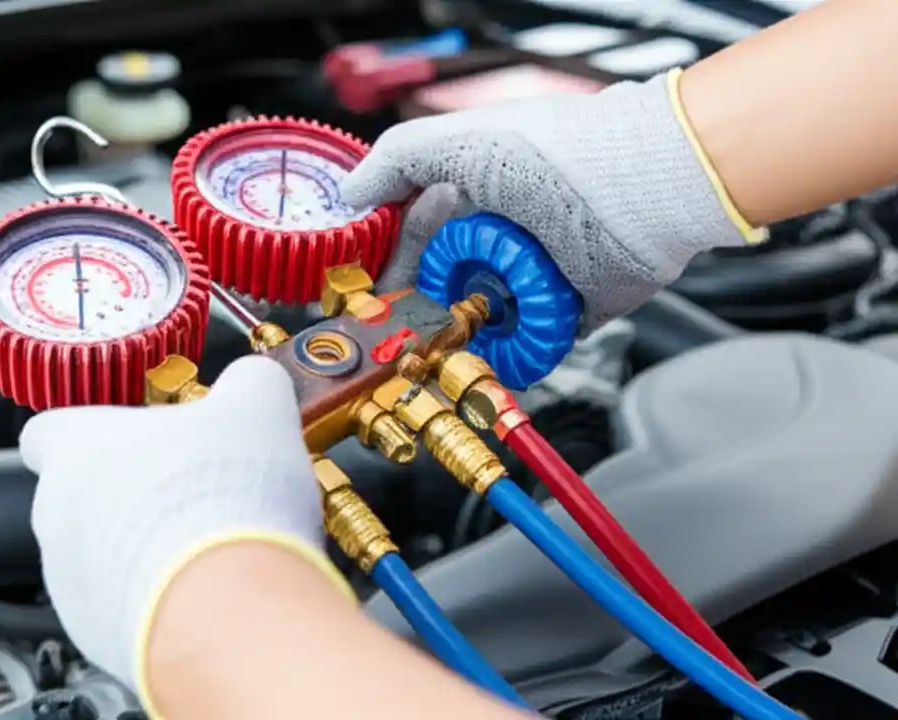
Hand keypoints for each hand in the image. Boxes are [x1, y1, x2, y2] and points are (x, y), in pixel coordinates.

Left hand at [19, 356, 341, 698]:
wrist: (229, 611)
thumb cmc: (220, 506)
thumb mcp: (254, 407)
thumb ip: (247, 381)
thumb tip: (255, 379)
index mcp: (75, 449)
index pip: (47, 430)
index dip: (87, 428)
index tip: (123, 430)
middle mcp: (57, 516)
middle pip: (82, 495)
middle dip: (134, 494)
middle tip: (193, 488)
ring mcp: (72, 581)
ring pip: (101, 557)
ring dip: (144, 550)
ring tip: (209, 545)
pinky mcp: (98, 636)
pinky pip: (122, 610)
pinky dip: (158, 602)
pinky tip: (206, 592)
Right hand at [343, 72, 761, 329]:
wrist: (637, 190)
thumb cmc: (554, 155)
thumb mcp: (457, 141)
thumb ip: (397, 161)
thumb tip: (350, 194)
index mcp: (477, 189)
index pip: (418, 231)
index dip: (392, 260)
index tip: (370, 290)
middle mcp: (505, 231)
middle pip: (447, 279)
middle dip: (423, 306)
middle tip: (400, 331)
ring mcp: (538, 271)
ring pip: (484, 316)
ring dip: (461, 334)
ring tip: (441, 351)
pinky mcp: (572, 307)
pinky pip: (533, 342)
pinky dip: (512, 354)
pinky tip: (489, 361)